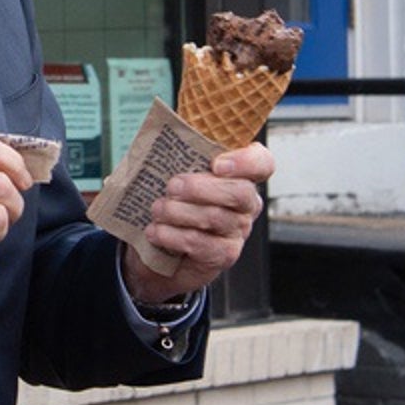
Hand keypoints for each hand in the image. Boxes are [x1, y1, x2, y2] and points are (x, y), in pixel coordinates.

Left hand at [121, 143, 272, 301]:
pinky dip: (173, 235)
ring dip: (180, 212)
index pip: (262, 163)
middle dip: (201, 188)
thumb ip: (165, 160)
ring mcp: (237, 231)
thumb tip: (143, 150)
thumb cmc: (166, 202)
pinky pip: (201, 244)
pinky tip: (155, 232)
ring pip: (216, 218)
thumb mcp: (164, 176)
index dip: (246, 160)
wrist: (156, 250)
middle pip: (240, 192)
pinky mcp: (223, 255)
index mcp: (238, 174)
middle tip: (172, 186)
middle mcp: (245, 203)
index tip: (216, 163)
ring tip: (156, 209)